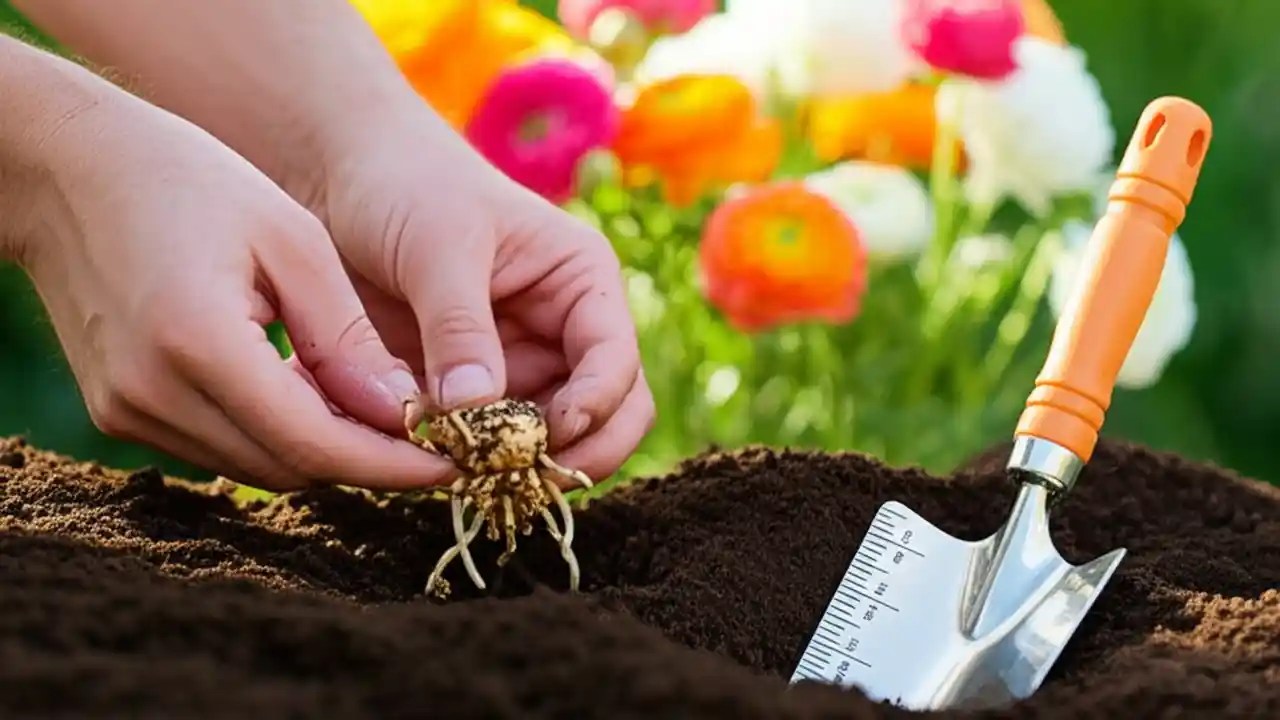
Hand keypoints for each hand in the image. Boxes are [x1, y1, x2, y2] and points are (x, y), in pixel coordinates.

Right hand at [19, 81, 451, 490]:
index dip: (394, 466)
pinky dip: (278, 434)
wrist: (66, 169)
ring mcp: (127, 410)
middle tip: (438, 443)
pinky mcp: (119, 411)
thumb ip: (346, 338)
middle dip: (370, 463)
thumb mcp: (291, 241)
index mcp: (198, 344)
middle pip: (289, 468)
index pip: (316, 446)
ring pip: (257, 466)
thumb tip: (406, 416)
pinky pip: (221, 445)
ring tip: (390, 420)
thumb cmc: (189, 182)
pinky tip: (319, 398)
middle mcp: (152, 395)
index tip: (458, 464)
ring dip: (327, 451)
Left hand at [307, 106, 654, 485]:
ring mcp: (518, 368)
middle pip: (605, 418)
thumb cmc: (407, 185)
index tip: (546, 434)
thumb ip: (459, 328)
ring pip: (544, 442)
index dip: (595, 407)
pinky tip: (426, 460)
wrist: (341, 179)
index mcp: (581, 284)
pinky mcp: (470, 394)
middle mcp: (562, 333)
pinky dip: (463, 461)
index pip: (615, 361)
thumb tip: (476, 414)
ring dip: (512, 465)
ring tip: (461, 471)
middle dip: (571, 453)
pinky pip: (482, 444)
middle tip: (517, 475)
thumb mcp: (437, 246)